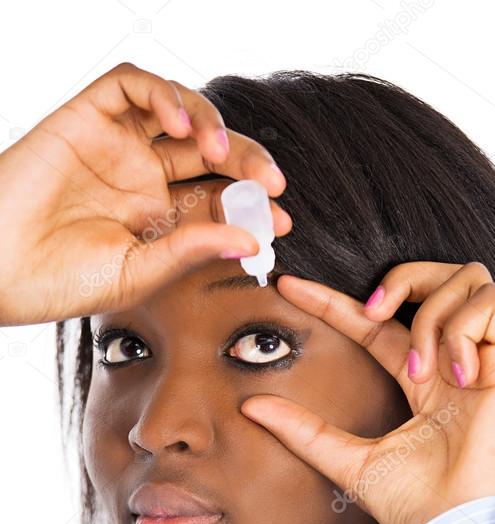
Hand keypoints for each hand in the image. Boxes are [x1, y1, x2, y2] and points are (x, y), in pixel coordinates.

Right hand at [0, 61, 291, 326]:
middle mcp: (143, 176)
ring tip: (216, 154)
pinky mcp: (86, 118)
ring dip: (210, 123)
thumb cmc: (62, 282)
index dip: (254, 205)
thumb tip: (252, 240)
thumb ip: (192, 250)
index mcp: (159, 218)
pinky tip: (180, 127)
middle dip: (246, 160)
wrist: (0, 271)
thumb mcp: (139, 273)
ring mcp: (117, 145)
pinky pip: (131, 85)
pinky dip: (163, 94)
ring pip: (178, 110)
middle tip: (271, 183)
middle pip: (208, 151)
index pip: (219, 197)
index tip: (282, 222)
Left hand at [240, 261, 494, 523]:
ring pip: (469, 280)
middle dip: (403, 278)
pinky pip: (493, 303)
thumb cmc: (418, 508)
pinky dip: (462, 328)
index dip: (337, 299)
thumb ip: (305, 432)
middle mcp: (460, 363)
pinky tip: (454, 374)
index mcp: (426, 382)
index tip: (290, 287)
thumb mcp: (350, 462)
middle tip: (372, 314)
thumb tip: (250, 406)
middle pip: (440, 279)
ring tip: (420, 370)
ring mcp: (492, 360)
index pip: (380, 325)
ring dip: (431, 313)